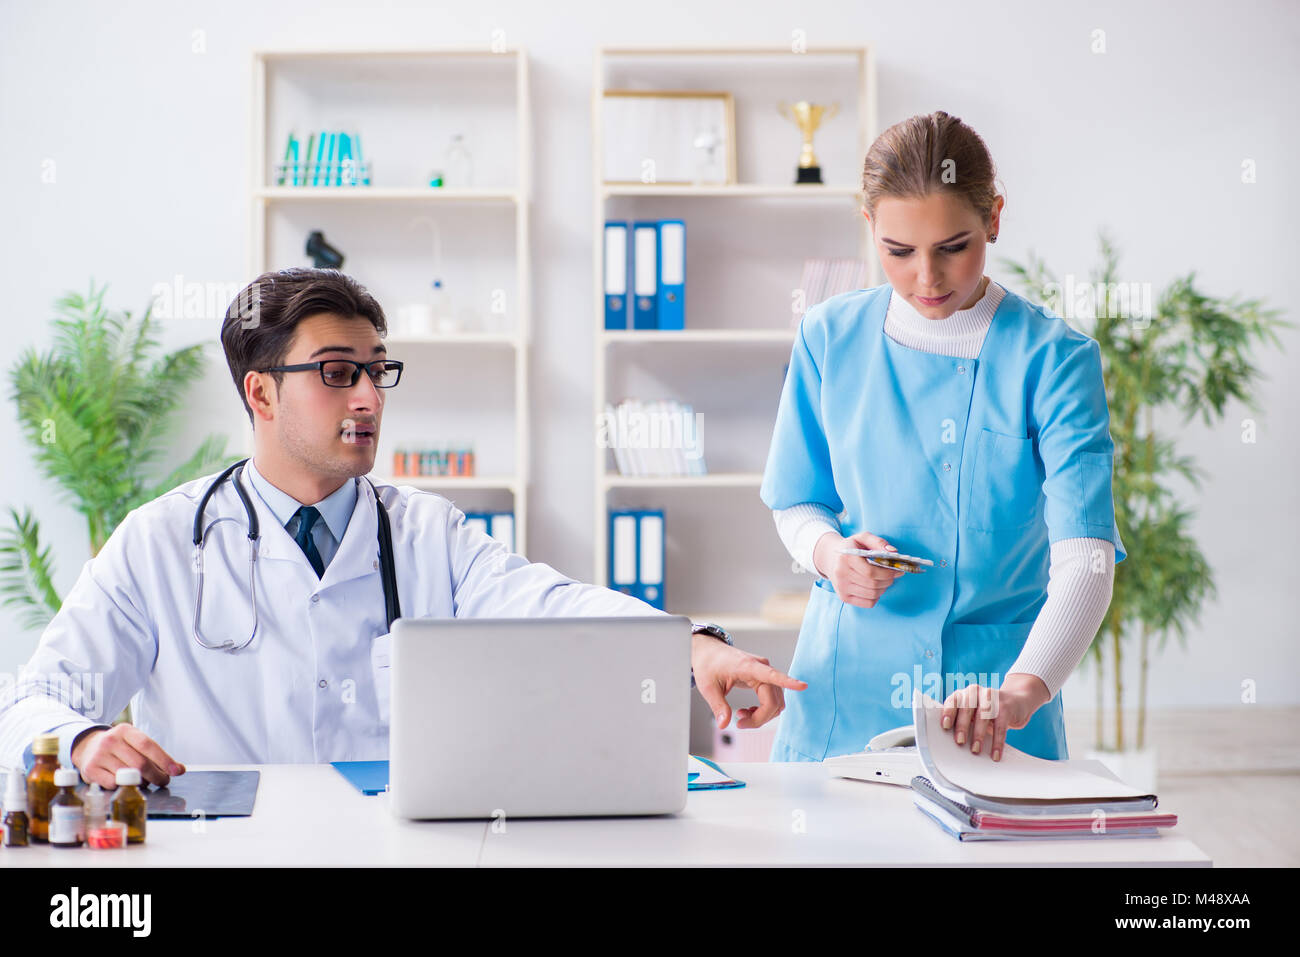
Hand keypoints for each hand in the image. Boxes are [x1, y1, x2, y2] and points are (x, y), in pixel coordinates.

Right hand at [71, 724, 185, 787]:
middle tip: (163, 781)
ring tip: (146, 782)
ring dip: (142, 783)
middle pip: (140, 763)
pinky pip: (114, 784)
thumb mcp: (134, 743)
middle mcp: (110, 741)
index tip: (176, 771)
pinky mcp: (90, 770)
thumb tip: (179, 769)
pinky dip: (124, 786)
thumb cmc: (119, 747)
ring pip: (128, 775)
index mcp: (125, 730)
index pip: (148, 745)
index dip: (164, 760)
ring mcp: (99, 756)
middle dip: (157, 775)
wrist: (86, 747)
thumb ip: (155, 754)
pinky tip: (126, 783)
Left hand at [690, 633, 806, 729]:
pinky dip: (763, 710)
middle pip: (773, 700)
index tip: (803, 686)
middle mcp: (760, 668)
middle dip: (760, 718)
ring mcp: (764, 672)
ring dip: (762, 715)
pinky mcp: (764, 677)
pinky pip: (772, 698)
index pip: (771, 675)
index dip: (788, 682)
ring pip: (775, 702)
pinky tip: (748, 712)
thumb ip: (718, 705)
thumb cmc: (708, 664)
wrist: (708, 651)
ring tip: (741, 716)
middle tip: (739, 724)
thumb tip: (724, 724)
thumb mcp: (708, 687)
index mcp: (747, 667)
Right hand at [813, 531, 904, 608]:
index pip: (870, 572)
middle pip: (873, 584)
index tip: (897, 570)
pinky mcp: (844, 597)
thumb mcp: (862, 538)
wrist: (830, 558)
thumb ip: (878, 542)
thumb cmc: (851, 547)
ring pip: (872, 594)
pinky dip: (877, 597)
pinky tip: (875, 587)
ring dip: (883, 588)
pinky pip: (868, 603)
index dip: (887, 573)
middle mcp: (841, 574)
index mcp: (846, 558)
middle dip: (888, 580)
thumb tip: (894, 553)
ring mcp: (842, 588)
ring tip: (884, 580)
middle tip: (893, 575)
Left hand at [939, 674, 1050, 760]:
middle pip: (966, 708)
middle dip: (962, 726)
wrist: (1016, 702)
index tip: (945, 726)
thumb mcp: (973, 713)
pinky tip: (995, 754)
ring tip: (975, 750)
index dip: (948, 713)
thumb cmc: (988, 712)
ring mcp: (991, 697)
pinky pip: (1000, 726)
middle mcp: (975, 692)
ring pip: (983, 716)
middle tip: (960, 742)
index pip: (953, 701)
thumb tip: (952, 742)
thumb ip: (962, 721)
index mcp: (964, 694)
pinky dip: (997, 742)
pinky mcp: (1005, 707)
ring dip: (978, 734)